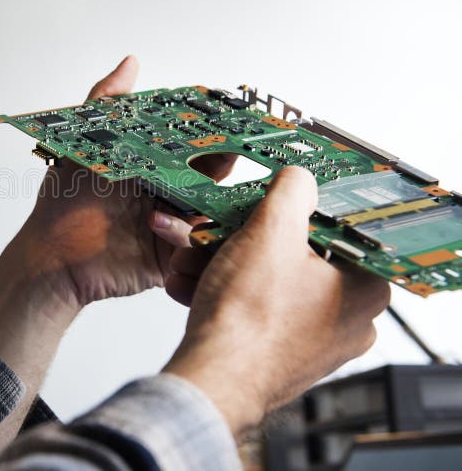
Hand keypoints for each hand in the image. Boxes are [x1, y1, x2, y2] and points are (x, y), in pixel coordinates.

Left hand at [10, 56, 227, 307]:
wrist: (53, 256)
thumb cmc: (64, 202)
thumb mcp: (85, 143)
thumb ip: (108, 102)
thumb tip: (131, 61)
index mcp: (151, 167)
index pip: (191, 145)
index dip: (209, 131)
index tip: (224, 116)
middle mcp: (165, 194)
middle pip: (209, 175)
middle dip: (221, 160)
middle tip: (228, 147)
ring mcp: (170, 227)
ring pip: (209, 209)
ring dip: (204, 197)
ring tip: (190, 186)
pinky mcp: (170, 258)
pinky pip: (194, 244)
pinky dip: (182, 231)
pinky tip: (154, 221)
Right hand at [163, 166, 390, 437]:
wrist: (212, 377)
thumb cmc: (249, 319)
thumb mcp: (270, 230)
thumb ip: (292, 191)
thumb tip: (299, 180)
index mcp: (366, 288)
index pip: (330, 228)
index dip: (286, 211)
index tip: (260, 205)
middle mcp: (348, 320)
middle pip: (290, 255)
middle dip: (239, 241)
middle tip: (213, 234)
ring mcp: (314, 341)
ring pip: (265, 282)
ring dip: (222, 265)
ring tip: (190, 261)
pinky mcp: (280, 355)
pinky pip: (252, 310)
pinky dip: (223, 294)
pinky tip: (191, 285)